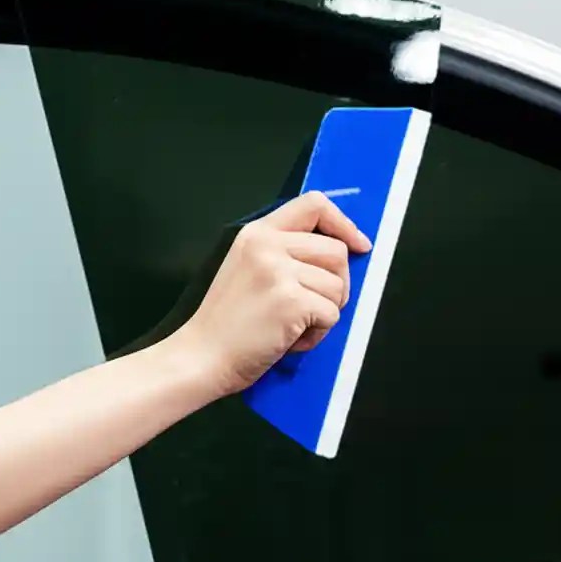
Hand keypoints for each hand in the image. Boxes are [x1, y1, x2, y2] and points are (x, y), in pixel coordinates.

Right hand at [170, 192, 371, 396]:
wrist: (201, 356)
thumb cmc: (227, 323)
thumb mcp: (248, 268)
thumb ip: (285, 253)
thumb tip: (341, 251)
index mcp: (257, 233)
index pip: (314, 204)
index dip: (343, 224)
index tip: (359, 245)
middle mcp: (267, 245)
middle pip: (337, 251)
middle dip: (337, 284)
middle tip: (312, 307)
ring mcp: (279, 272)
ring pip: (338, 286)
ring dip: (324, 313)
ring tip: (292, 325)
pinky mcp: (291, 301)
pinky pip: (331, 314)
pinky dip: (318, 334)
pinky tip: (289, 339)